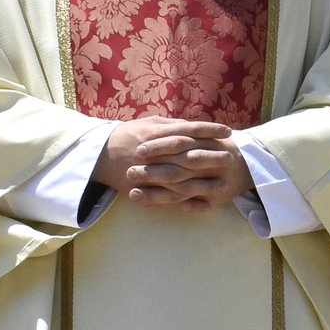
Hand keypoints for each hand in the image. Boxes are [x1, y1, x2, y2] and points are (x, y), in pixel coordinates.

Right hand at [93, 117, 250, 211]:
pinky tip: (206, 206)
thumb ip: (169, 125)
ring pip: (181, 182)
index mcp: (154, 135)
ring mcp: (150, 176)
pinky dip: (188, 205)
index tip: (228, 132)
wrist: (98, 157)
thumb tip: (192, 125)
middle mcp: (154, 155)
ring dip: (204, 184)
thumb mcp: (146, 124)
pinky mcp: (146, 192)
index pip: (187, 131)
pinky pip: (169, 201)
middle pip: (188, 157)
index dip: (209, 130)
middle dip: (211, 157)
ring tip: (225, 185)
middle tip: (232, 158)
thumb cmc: (126, 136)